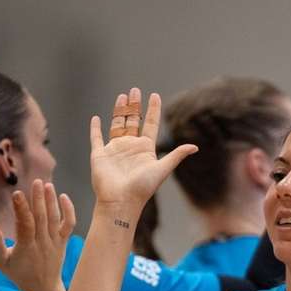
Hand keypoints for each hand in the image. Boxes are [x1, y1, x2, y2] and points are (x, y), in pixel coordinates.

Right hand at [0, 179, 74, 290]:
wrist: (44, 289)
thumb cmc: (20, 275)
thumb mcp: (2, 263)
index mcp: (26, 247)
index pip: (24, 225)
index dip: (21, 209)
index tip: (17, 194)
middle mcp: (42, 243)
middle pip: (41, 218)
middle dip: (39, 199)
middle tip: (36, 182)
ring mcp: (54, 242)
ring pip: (55, 219)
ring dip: (52, 201)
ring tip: (48, 185)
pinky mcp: (63, 242)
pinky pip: (69, 225)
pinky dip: (69, 211)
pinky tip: (64, 197)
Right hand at [89, 87, 197, 205]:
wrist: (121, 201)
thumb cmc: (142, 188)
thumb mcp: (162, 169)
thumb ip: (176, 156)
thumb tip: (195, 147)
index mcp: (145, 148)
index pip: (149, 124)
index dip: (152, 110)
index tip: (154, 95)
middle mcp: (130, 146)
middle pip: (132, 121)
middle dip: (134, 105)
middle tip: (135, 90)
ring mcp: (115, 149)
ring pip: (117, 124)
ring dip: (119, 110)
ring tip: (122, 96)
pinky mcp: (100, 154)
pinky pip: (96, 138)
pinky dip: (95, 129)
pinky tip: (96, 118)